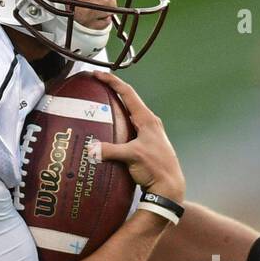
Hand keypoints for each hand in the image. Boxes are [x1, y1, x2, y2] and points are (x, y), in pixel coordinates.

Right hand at [92, 70, 185, 203]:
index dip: (113, 82)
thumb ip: (110, 150)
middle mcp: (149, 123)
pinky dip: (116, 127)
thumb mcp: (132, 156)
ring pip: (128, 116)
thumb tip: (90, 148)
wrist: (168, 186)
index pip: (128, 94)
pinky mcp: (144, 145)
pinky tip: (107, 133)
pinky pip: (128, 130)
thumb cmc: (155, 167)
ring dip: (115, 110)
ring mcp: (147, 134)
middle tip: (96, 88)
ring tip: (98, 109)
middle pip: (128, 101)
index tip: (99, 74)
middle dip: (112, 92)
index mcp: (147, 120)